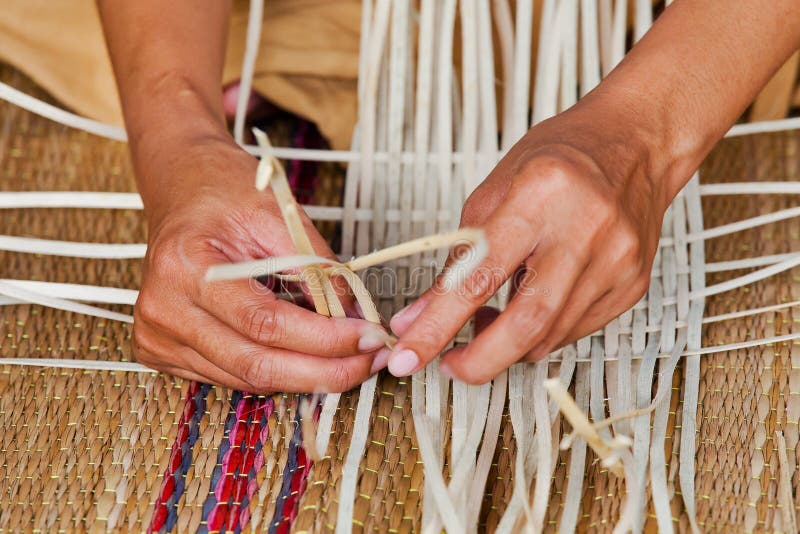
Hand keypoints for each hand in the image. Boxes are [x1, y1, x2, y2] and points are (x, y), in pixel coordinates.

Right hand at [132, 140, 387, 392]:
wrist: (181, 184)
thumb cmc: (224, 189)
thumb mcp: (278, 213)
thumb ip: (317, 268)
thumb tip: (356, 317)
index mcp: (185, 267)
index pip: (266, 324)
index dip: (326, 340)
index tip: (370, 338)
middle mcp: (164, 309)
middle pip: (255, 365)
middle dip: (323, 370)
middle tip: (370, 361)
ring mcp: (158, 335)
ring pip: (247, 379)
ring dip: (306, 376)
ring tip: (352, 360)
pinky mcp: (163, 350)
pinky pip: (232, 376)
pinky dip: (278, 371)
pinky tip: (311, 359)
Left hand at [386, 111, 666, 383]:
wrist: (638, 142)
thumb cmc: (558, 158)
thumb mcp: (493, 193)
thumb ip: (458, 258)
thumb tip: (419, 318)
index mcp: (540, 194)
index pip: (479, 276)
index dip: (437, 326)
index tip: (405, 356)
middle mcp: (585, 230)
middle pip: (527, 322)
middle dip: (479, 360)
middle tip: (449, 367)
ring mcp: (616, 261)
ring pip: (551, 334)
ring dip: (508, 344)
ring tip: (486, 323)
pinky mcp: (632, 283)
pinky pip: (575, 329)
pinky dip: (541, 333)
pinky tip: (528, 308)